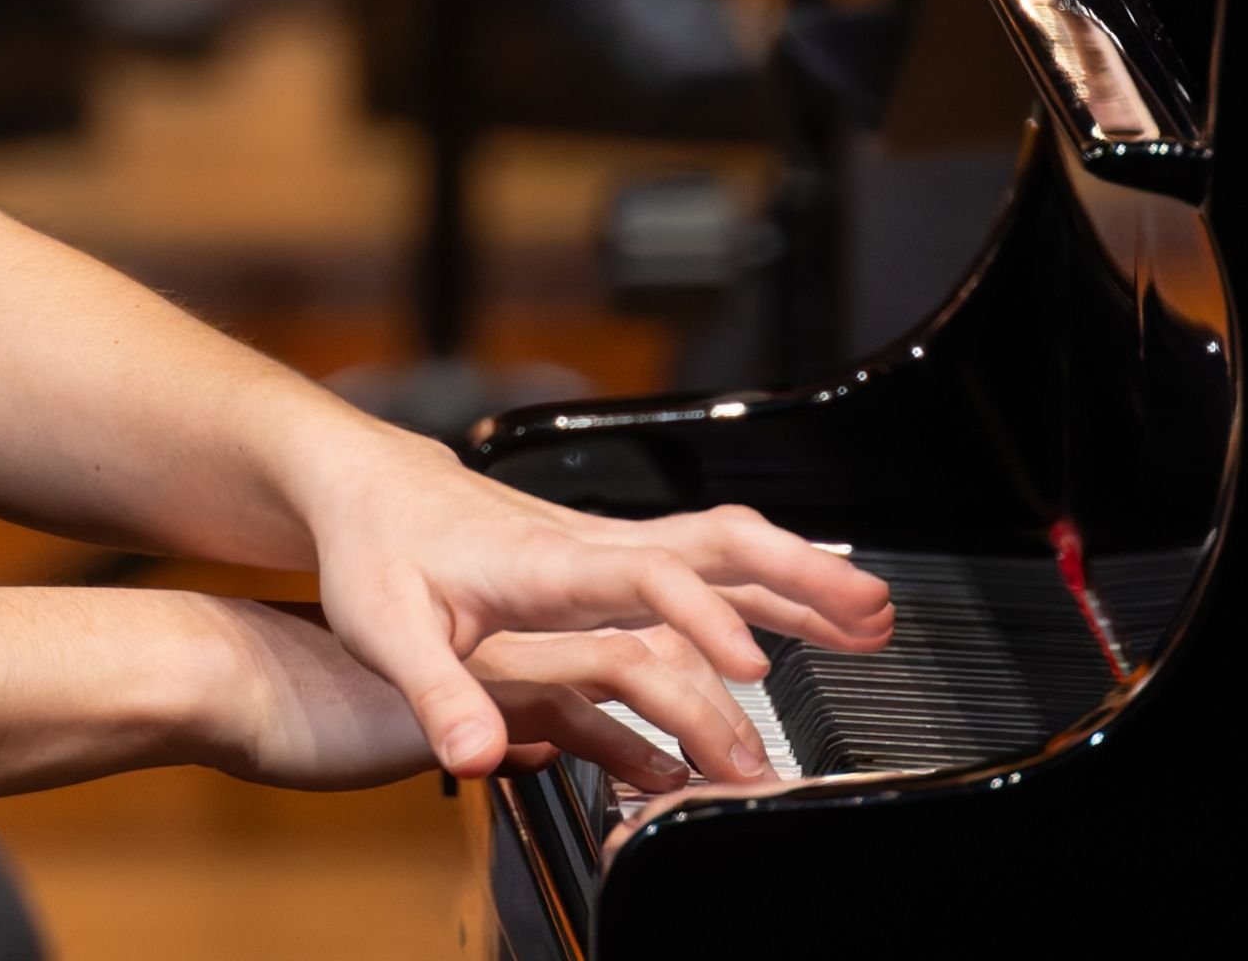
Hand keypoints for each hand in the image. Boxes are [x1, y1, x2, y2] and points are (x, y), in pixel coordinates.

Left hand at [296, 430, 890, 781]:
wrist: (372, 491)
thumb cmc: (378, 553)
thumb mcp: (387, 630)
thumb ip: (437, 695)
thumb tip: (475, 757)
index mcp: (545, 562)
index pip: (642, 576)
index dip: (699, 620)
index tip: (748, 671)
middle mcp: (590, 546)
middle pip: (711, 543)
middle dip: (794, 575)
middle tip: (870, 611)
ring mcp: (607, 549)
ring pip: (720, 549)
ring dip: (798, 578)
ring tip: (875, 616)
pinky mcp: (611, 560)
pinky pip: (705, 564)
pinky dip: (766, 585)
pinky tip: (811, 614)